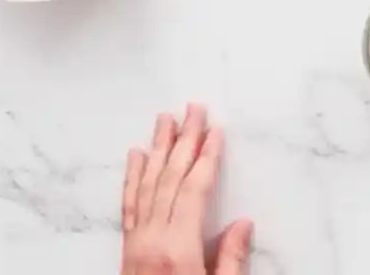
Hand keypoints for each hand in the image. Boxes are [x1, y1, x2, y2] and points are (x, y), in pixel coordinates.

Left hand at [121, 104, 252, 274]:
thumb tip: (243, 225)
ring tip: (164, 119)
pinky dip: (132, 177)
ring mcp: (136, 243)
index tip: (215, 130)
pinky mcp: (127, 250)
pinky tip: (135, 156)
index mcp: (179, 250)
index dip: (206, 157)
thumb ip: (230, 261)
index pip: (194, 190)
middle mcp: (152, 240)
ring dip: (157, 148)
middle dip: (183, 140)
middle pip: (169, 178)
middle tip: (193, 108)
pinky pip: (128, 203)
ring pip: (147, 184)